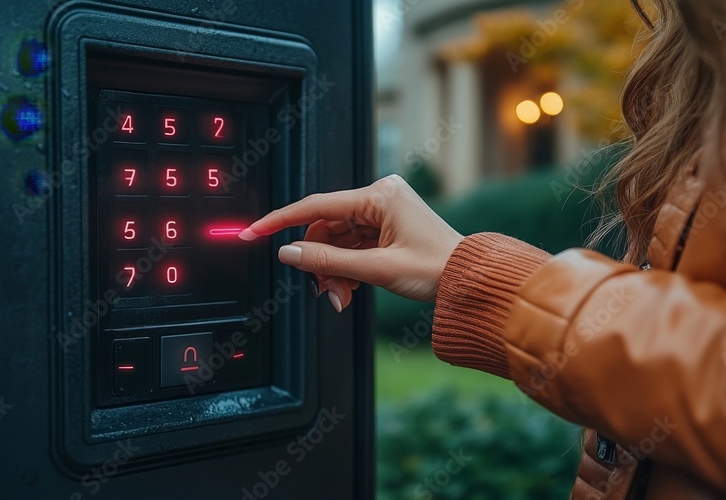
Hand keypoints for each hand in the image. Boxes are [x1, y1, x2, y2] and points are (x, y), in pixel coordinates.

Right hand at [239, 174, 463, 310]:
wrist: (470, 281)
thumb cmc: (438, 269)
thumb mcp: (377, 269)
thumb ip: (328, 262)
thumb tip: (288, 254)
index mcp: (380, 196)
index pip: (316, 206)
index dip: (281, 221)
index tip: (254, 232)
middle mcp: (380, 197)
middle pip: (325, 228)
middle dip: (319, 263)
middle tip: (323, 292)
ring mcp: (383, 212)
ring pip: (336, 241)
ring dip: (332, 271)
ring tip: (340, 297)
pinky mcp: (385, 228)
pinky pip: (351, 246)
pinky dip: (345, 269)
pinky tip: (349, 289)